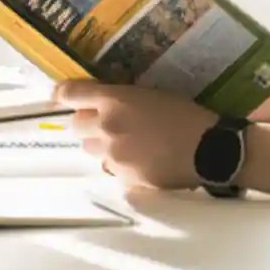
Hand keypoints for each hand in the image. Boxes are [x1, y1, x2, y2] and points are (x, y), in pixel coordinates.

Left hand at [52, 81, 216, 189]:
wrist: (208, 149)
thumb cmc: (186, 114)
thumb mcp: (152, 95)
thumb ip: (122, 99)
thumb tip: (103, 104)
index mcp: (115, 100)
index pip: (72, 93)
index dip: (63, 93)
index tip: (60, 95)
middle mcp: (106, 126)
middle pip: (76, 125)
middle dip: (88, 122)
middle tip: (107, 122)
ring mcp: (112, 154)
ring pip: (91, 149)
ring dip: (101, 144)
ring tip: (127, 143)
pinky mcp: (122, 177)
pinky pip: (110, 168)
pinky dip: (120, 164)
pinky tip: (141, 160)